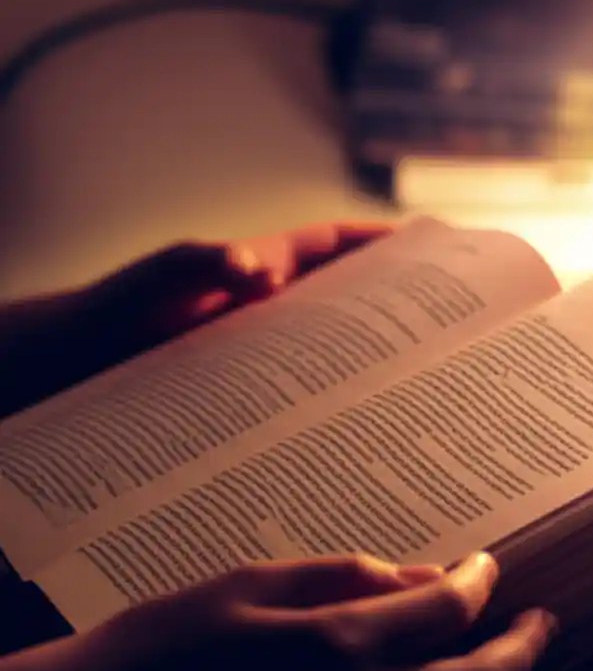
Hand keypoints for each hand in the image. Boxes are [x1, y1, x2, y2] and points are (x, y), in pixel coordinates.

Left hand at [0, 222, 391, 417]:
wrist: (72, 371)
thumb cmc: (116, 314)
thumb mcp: (160, 281)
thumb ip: (204, 266)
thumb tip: (253, 268)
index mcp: (258, 267)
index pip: (331, 244)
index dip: (380, 242)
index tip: (430, 247)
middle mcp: (268, 306)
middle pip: (344, 297)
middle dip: (393, 304)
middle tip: (443, 326)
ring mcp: (262, 348)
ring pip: (328, 349)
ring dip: (366, 361)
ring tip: (415, 385)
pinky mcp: (252, 390)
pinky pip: (303, 391)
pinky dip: (331, 403)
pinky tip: (357, 427)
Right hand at [0, 553, 555, 670]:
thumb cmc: (156, 652)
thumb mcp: (247, 586)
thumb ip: (341, 576)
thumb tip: (420, 574)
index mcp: (336, 647)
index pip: (445, 608)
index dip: (477, 584)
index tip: (486, 568)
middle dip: (521, 649)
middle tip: (541, 623)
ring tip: (506, 660)